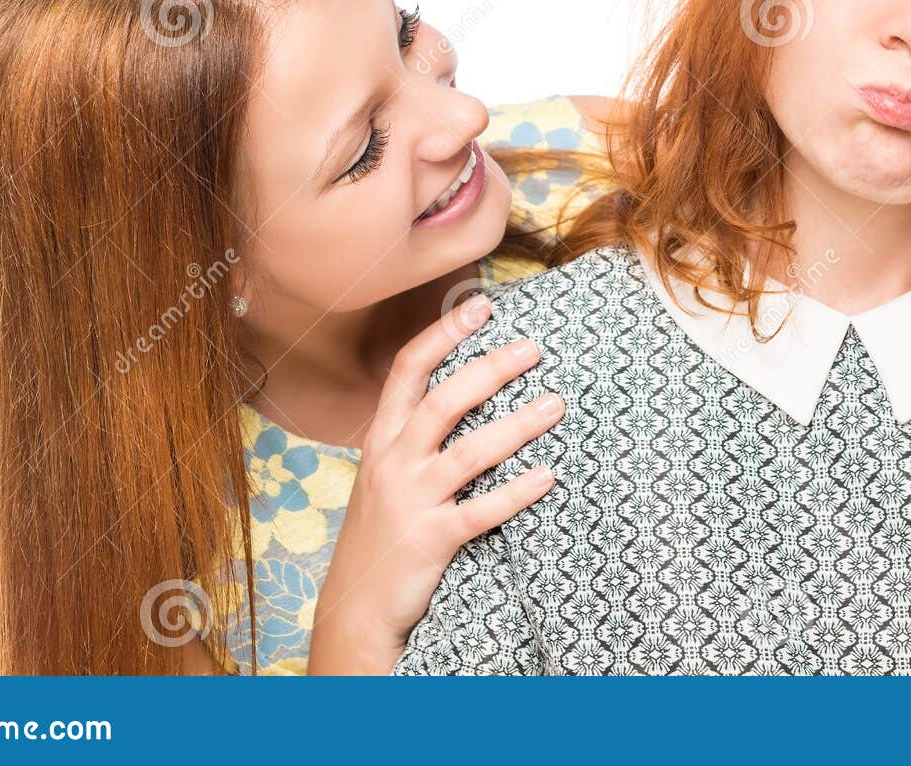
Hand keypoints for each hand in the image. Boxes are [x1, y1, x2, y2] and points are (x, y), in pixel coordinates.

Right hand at [306, 293, 562, 672]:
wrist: (355, 605)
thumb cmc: (382, 528)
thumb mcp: (385, 471)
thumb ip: (415, 432)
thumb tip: (470, 384)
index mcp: (382, 437)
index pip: (409, 369)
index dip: (445, 332)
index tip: (483, 304)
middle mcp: (392, 462)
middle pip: (444, 401)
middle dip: (490, 369)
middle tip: (533, 349)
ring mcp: (410, 501)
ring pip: (468, 452)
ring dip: (517, 425)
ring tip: (555, 405)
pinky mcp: (430, 540)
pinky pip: (480, 512)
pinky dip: (517, 492)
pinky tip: (548, 477)